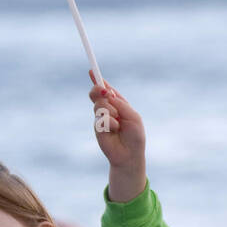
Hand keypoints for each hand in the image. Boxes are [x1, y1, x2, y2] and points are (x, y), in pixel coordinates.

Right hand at [89, 73, 146, 203]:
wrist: (129, 155)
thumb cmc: (135, 136)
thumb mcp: (133, 116)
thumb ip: (121, 104)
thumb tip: (107, 94)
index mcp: (118, 104)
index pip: (106, 90)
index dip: (98, 81)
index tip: (91, 71)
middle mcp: (108, 110)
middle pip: (96, 94)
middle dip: (98, 92)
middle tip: (104, 94)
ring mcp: (101, 118)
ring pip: (99, 105)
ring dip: (110, 112)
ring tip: (118, 124)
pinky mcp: (97, 128)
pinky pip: (100, 118)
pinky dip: (109, 123)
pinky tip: (114, 130)